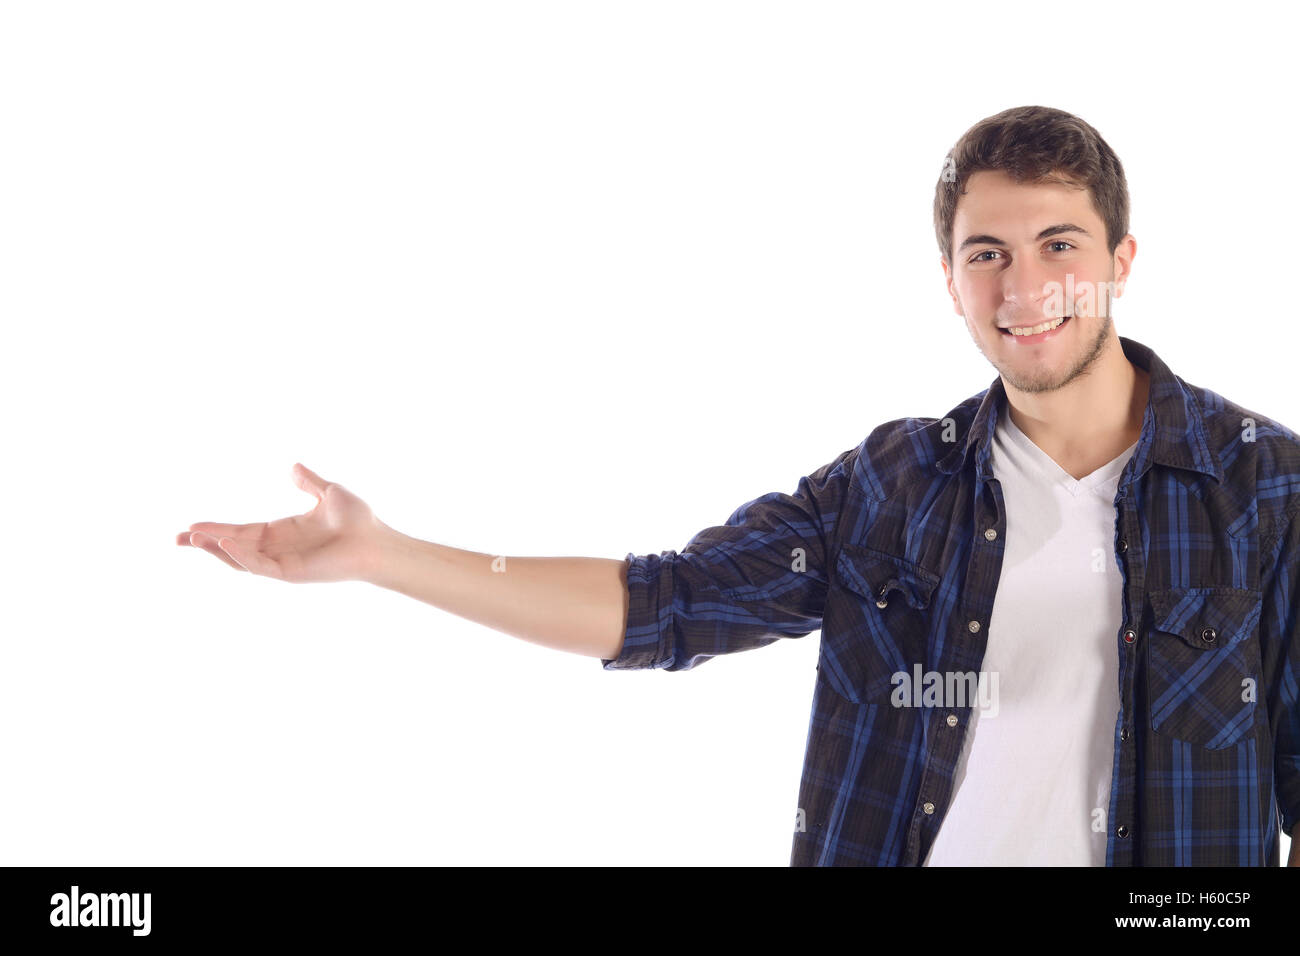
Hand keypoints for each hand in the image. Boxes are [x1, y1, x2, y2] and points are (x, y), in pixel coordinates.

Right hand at [176, 462, 388, 582]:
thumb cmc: (359, 521)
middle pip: (233, 548)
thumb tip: (293, 466)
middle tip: (177, 539)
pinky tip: (226, 545)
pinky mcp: (291, 573)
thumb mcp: (329, 493)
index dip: (217, 529)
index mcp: (283, 532)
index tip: (191, 527)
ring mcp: (283, 563)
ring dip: (216, 551)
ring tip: (192, 540)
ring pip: (240, 560)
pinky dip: (241, 558)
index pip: (242, 531)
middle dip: (205, 544)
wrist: (378, 541)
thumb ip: (308, 482)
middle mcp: (278, 549)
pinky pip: (260, 567)